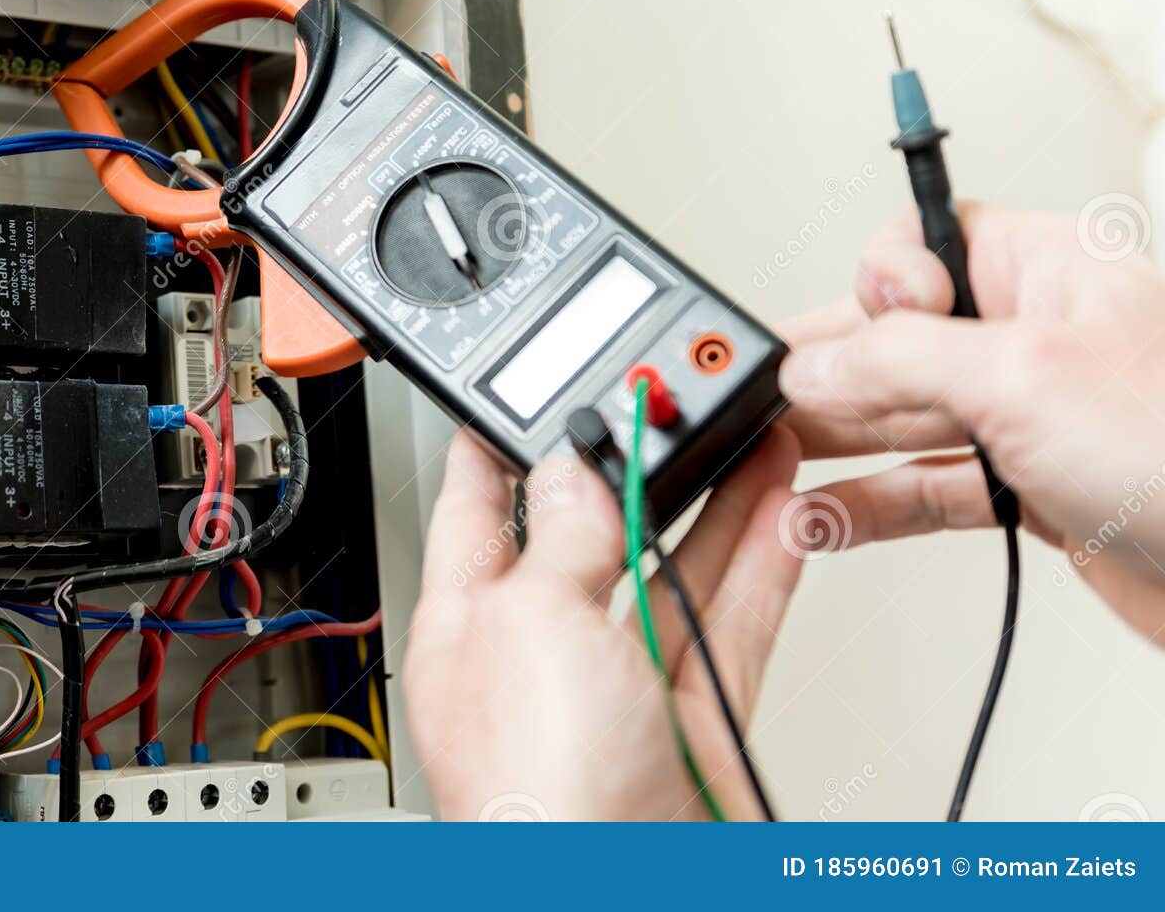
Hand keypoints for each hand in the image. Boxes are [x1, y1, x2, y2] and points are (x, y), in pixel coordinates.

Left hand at [403, 425, 802, 820]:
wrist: (625, 900)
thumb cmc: (541, 796)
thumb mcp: (535, 624)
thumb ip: (561, 539)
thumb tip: (571, 472)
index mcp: (469, 622)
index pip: (475, 506)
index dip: (500, 441)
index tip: (528, 389)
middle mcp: (539, 648)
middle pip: (588, 530)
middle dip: (632, 463)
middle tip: (670, 402)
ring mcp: (617, 684)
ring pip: (668, 567)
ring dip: (713, 499)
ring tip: (749, 432)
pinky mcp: (689, 717)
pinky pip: (726, 621)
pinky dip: (758, 563)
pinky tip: (782, 510)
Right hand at [780, 201, 1164, 637]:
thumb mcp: (1022, 376)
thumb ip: (900, 360)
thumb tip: (816, 360)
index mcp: (1050, 269)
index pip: (925, 243)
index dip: (880, 283)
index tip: (859, 327)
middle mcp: (1037, 336)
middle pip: (897, 338)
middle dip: (830, 374)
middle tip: (762, 401)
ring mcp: (1032, 417)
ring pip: (904, 420)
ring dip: (834, 448)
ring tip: (768, 464)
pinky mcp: (1030, 491)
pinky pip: (927, 487)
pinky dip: (871, 506)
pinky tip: (820, 517)